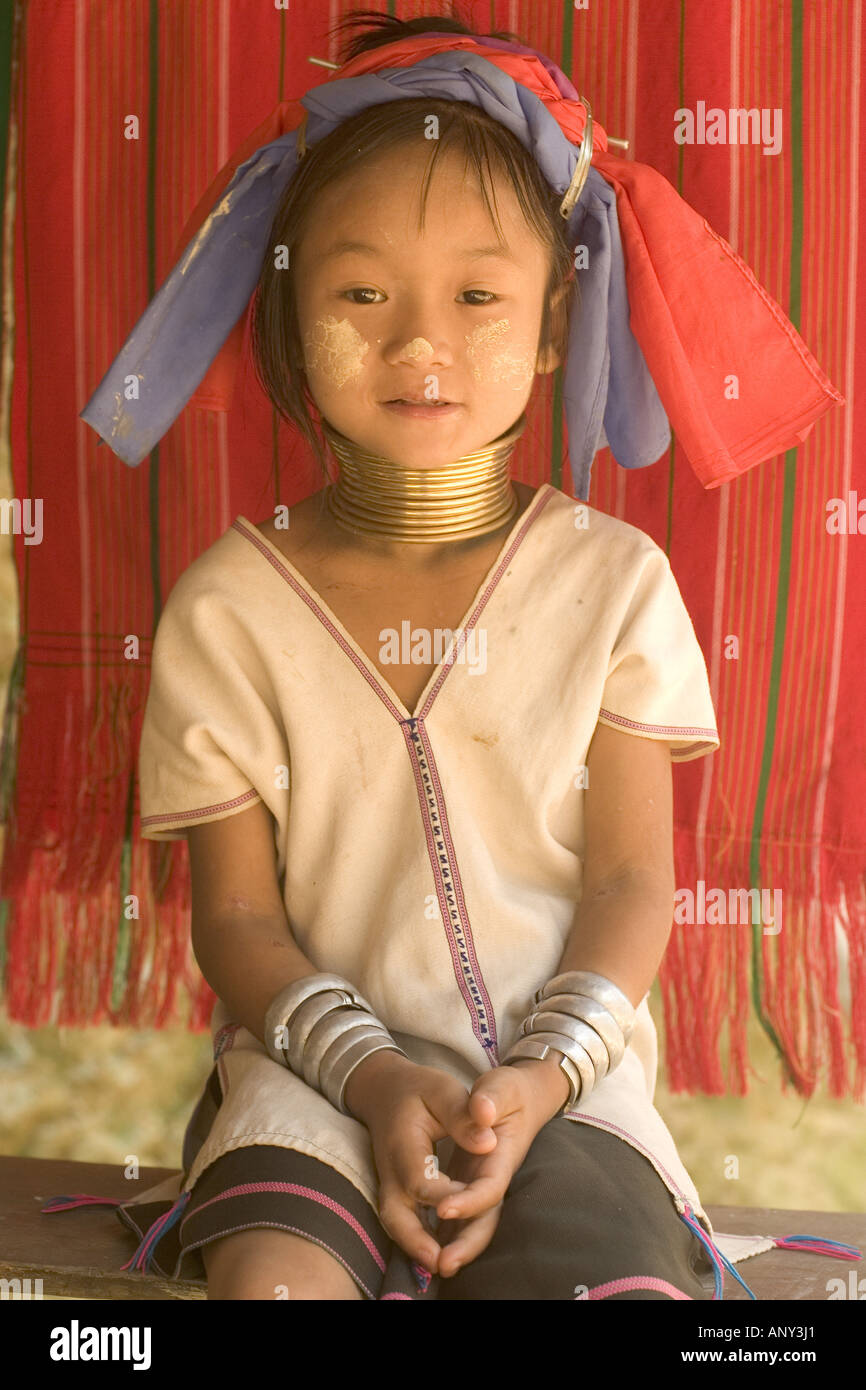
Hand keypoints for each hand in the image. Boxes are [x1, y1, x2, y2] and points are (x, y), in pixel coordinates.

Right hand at [346, 1051, 500, 1273]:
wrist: (384, 1090)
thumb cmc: (419, 1089)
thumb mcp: (442, 1089)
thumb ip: (463, 1115)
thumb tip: (488, 1142)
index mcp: (403, 1143)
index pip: (421, 1181)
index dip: (443, 1197)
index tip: (464, 1207)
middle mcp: (392, 1170)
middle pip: (397, 1214)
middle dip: (418, 1242)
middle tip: (443, 1263)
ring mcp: (390, 1184)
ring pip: (396, 1224)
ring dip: (416, 1249)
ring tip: (444, 1268)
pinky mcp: (396, 1192)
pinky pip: (402, 1222)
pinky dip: (417, 1241)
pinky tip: (440, 1256)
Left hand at [434, 1058, 570, 1277]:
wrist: (518, 1098)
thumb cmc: (508, 1092)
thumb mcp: (501, 1085)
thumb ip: (491, 1097)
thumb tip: (482, 1111)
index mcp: (501, 1155)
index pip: (490, 1187)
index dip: (469, 1201)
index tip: (444, 1208)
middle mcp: (492, 1176)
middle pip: (485, 1219)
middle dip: (466, 1243)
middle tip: (443, 1264)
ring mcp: (479, 1184)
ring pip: (471, 1224)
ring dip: (453, 1247)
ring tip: (430, 1267)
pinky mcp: (466, 1185)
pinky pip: (458, 1218)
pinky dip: (443, 1235)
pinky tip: (423, 1251)